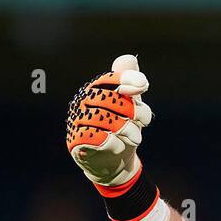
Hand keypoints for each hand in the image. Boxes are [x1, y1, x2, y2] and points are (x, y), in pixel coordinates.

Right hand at [65, 54, 153, 186]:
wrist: (114, 162)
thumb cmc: (123, 129)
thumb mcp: (131, 108)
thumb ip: (131, 86)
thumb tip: (128, 58)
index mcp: (95, 91)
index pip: (108, 80)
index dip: (125, 79)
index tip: (144, 85)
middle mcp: (82, 103)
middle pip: (107, 99)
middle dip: (131, 109)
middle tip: (145, 121)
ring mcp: (77, 121)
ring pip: (101, 118)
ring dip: (125, 128)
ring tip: (136, 138)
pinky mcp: (75, 141)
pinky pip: (93, 137)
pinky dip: (111, 142)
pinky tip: (120, 146)